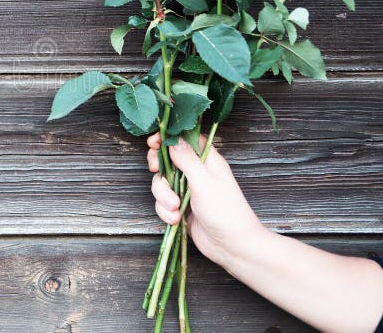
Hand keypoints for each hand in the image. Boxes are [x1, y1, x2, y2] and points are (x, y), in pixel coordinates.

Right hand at [146, 132, 266, 267]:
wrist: (231, 247)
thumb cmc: (226, 211)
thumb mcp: (204, 181)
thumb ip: (186, 159)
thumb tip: (172, 140)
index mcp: (207, 161)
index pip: (184, 140)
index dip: (168, 138)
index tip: (153, 142)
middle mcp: (196, 173)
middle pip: (167, 160)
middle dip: (159, 168)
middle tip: (155, 170)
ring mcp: (187, 191)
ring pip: (161, 183)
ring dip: (163, 196)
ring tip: (175, 208)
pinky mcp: (179, 208)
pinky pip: (162, 203)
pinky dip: (165, 211)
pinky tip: (176, 219)